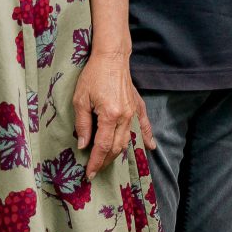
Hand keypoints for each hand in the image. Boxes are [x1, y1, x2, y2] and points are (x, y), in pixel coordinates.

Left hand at [74, 51, 151, 174]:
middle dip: (105, 161)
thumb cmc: (93, 76)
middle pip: (116, 147)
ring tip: (108, 163)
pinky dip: (147, 137)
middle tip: (95, 171)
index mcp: (109, 116)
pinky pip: (144, 125)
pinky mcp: (137, 106)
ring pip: (127, 140)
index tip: (88, 174)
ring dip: (118, 154)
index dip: (95, 162)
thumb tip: (83, 145)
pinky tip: (151, 147)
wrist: (112, 57)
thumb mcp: (80, 99)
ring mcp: (133, 112)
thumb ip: (82, 124)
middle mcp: (125, 117)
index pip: (102, 146)